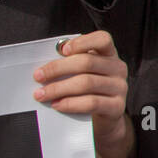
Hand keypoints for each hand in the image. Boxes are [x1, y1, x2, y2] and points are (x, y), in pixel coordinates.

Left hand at [34, 31, 133, 157]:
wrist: (104, 118)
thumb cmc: (88, 91)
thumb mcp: (83, 73)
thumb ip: (71, 63)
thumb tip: (46, 65)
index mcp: (109, 55)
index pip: (103, 39)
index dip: (83, 42)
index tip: (62, 50)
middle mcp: (118, 68)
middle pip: (87, 62)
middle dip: (58, 69)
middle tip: (38, 77)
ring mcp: (120, 87)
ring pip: (86, 83)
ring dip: (59, 88)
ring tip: (41, 94)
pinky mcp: (117, 106)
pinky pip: (91, 103)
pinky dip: (70, 103)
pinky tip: (57, 105)